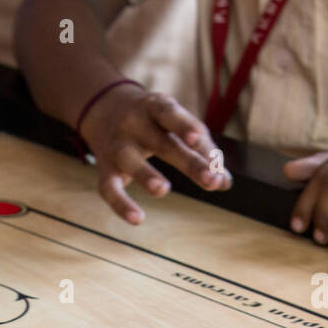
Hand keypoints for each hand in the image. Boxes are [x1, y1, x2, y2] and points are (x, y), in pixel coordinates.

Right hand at [79, 83, 230, 224]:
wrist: (103, 108)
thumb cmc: (152, 121)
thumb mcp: (175, 124)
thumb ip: (201, 151)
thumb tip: (224, 183)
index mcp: (155, 107)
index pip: (171, 115)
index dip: (183, 125)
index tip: (197, 138)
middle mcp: (134, 124)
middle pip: (161, 143)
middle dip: (187, 162)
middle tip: (210, 180)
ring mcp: (118, 146)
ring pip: (130, 160)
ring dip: (146, 175)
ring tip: (163, 190)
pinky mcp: (105, 168)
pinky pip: (109, 187)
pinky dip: (121, 204)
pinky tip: (137, 219)